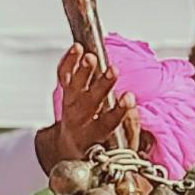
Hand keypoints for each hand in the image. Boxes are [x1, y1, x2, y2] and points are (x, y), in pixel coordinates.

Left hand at [38, 42, 131, 169]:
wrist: (74, 146)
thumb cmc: (102, 143)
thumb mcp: (122, 146)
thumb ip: (129, 127)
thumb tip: (131, 107)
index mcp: (94, 136)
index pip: (107, 124)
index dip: (119, 111)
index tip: (129, 98)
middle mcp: (78, 121)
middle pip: (89, 103)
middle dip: (102, 85)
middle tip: (112, 71)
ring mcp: (70, 106)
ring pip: (74, 88)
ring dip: (83, 71)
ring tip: (90, 57)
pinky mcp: (65, 93)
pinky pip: (63, 76)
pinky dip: (69, 61)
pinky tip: (77, 48)